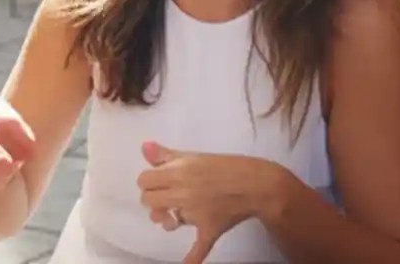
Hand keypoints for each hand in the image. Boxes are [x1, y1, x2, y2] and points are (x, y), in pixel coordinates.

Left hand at [136, 141, 285, 263]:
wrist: (255, 184)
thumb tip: (144, 147)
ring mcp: (195, 213)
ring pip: (166, 222)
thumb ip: (166, 155)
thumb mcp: (193, 156)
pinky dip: (192, 258)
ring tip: (173, 215)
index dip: (148, 181)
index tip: (158, 182)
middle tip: (165, 198)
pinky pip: (198, 248)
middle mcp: (183, 193)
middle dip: (154, 199)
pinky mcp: (208, 229)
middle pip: (149, 201)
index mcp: (178, 172)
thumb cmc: (224, 167)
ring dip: (166, 219)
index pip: (144, 180)